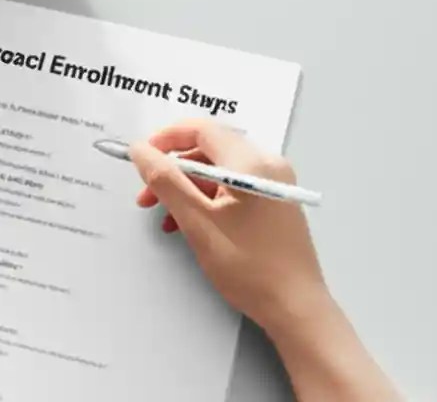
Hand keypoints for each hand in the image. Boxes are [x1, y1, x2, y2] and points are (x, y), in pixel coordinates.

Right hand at [132, 120, 398, 400]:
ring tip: (166, 217)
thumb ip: (165, 181)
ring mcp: (275, 184)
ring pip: (219, 171)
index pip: (201, 129)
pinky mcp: (276, 202)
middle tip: (147, 196)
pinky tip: (190, 224)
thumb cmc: (248, 266)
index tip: (140, 158)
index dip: (165, 138)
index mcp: (251, 164)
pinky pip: (234, 188)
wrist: (296, 308)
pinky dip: (208, 199)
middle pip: (209, 150)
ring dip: (188, 188)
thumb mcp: (197, 223)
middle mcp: (268, 166)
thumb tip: (140, 150)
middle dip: (173, 170)